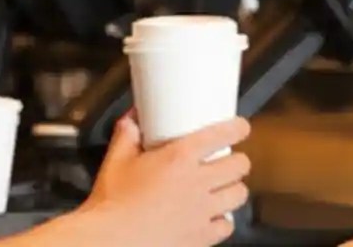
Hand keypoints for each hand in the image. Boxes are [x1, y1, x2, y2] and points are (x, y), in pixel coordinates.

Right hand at [79, 114, 251, 246]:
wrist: (112, 241)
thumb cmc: (113, 203)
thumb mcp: (116, 160)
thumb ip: (127, 135)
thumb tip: (132, 119)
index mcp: (179, 158)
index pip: (222, 135)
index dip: (238, 128)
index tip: (240, 127)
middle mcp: (198, 182)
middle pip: (240, 165)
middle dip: (238, 161)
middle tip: (229, 161)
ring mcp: (203, 211)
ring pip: (239, 194)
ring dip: (235, 189)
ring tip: (225, 188)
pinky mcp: (202, 236)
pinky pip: (228, 225)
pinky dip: (224, 220)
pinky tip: (214, 216)